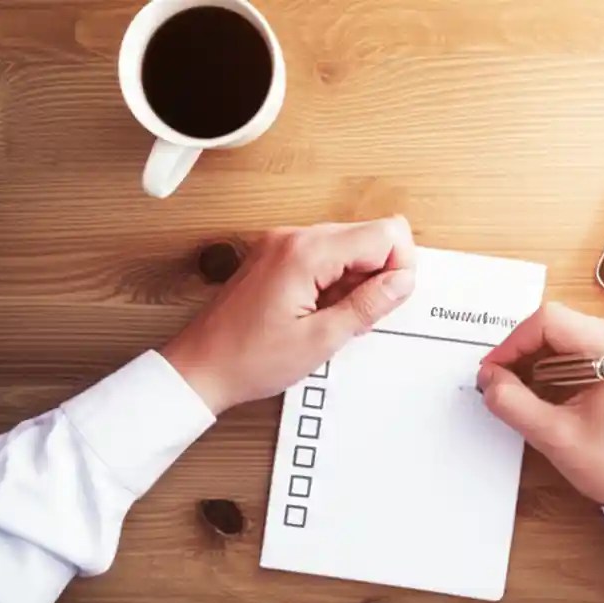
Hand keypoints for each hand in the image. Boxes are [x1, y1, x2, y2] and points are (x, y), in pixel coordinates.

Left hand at [163, 216, 416, 412]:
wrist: (199, 369)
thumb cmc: (248, 359)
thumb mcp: (321, 340)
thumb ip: (369, 305)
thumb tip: (403, 281)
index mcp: (306, 253)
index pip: (384, 233)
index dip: (398, 268)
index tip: (386, 302)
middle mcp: (293, 238)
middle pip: (368, 235)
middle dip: (377, 276)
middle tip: (358, 317)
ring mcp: (281, 244)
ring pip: (348, 246)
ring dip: (355, 281)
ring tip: (333, 319)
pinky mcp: (275, 256)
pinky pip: (324, 256)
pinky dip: (333, 282)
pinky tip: (319, 313)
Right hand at [476, 303, 603, 504]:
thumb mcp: (554, 435)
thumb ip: (512, 402)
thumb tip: (488, 378)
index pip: (550, 321)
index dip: (513, 344)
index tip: (493, 372)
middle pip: (558, 325)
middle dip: (524, 354)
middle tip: (503, 386)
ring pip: (566, 335)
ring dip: (539, 362)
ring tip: (526, 395)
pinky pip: (581, 348)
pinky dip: (557, 367)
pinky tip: (549, 394)